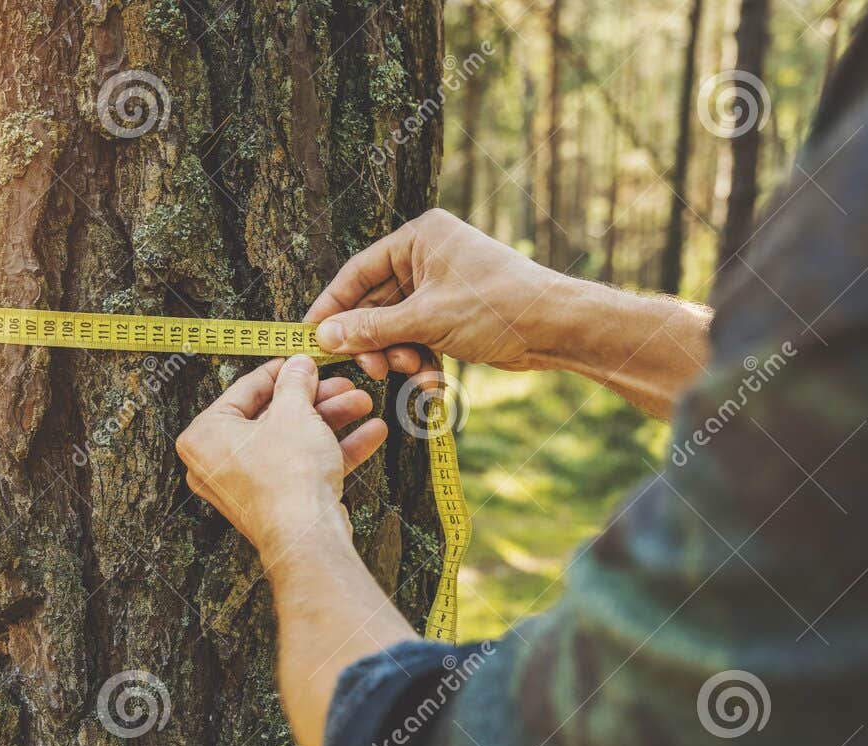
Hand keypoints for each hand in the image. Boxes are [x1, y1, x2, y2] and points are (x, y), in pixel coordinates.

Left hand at [176, 355, 386, 564]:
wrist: (306, 536)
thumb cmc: (286, 478)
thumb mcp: (294, 412)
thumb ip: (295, 383)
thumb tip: (298, 366)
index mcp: (206, 436)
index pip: (245, 390)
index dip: (280, 372)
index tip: (299, 362)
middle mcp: (219, 463)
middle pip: (275, 417)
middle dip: (317, 400)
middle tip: (341, 385)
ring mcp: (249, 485)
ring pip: (294, 441)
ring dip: (332, 421)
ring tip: (361, 404)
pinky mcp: (276, 502)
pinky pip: (304, 467)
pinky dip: (334, 450)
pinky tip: (368, 433)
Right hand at [304, 208, 565, 377]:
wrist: (556, 327)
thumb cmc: (496, 307)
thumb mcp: (425, 319)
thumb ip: (371, 329)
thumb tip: (324, 337)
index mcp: (419, 239)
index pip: (358, 272)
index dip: (332, 307)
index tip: (311, 337)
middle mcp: (427, 258)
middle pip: (375, 305)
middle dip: (374, 342)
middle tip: (374, 369)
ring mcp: (440, 288)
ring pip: (396, 328)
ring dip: (400, 356)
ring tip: (414, 371)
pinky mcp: (453, 316)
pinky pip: (420, 340)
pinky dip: (422, 362)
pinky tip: (433, 384)